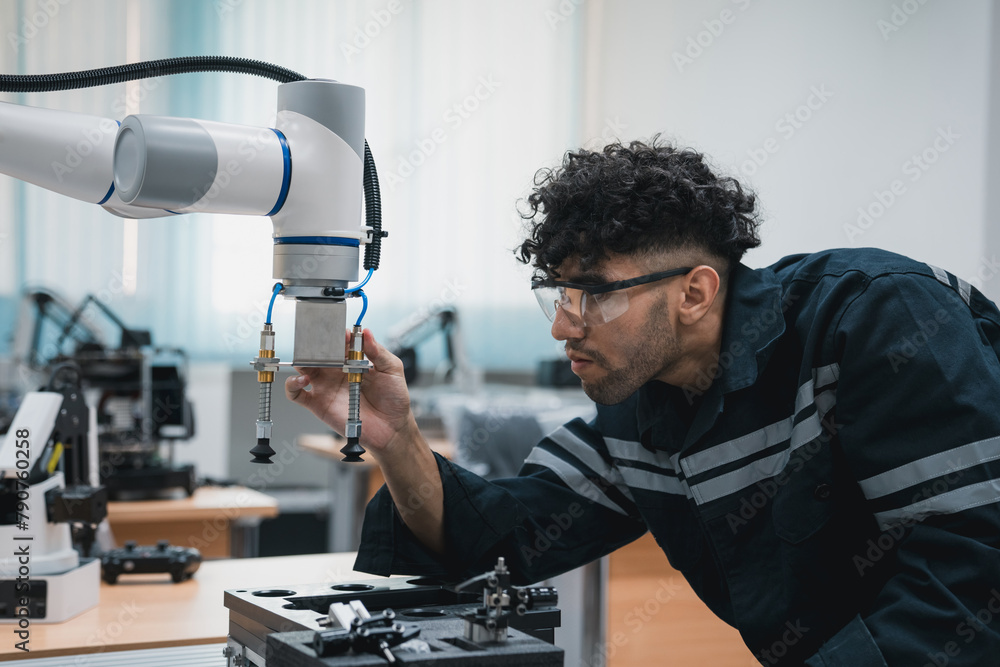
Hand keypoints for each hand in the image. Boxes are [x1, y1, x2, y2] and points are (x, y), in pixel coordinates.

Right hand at [284, 328, 414, 455]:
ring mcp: (325, 386)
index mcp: (352, 360)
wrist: (392, 428)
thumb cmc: (394, 398)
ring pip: (303, 368)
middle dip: (316, 344)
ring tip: (310, 359)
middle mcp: (336, 371)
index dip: (337, 335)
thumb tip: (366, 332)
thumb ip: (378, 352)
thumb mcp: (391, 370)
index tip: (342, 333)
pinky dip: (292, 384)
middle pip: (318, 352)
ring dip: (302, 360)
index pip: (339, 342)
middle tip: (320, 341)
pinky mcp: (318, 404)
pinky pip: (296, 394)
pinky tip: (303, 380)